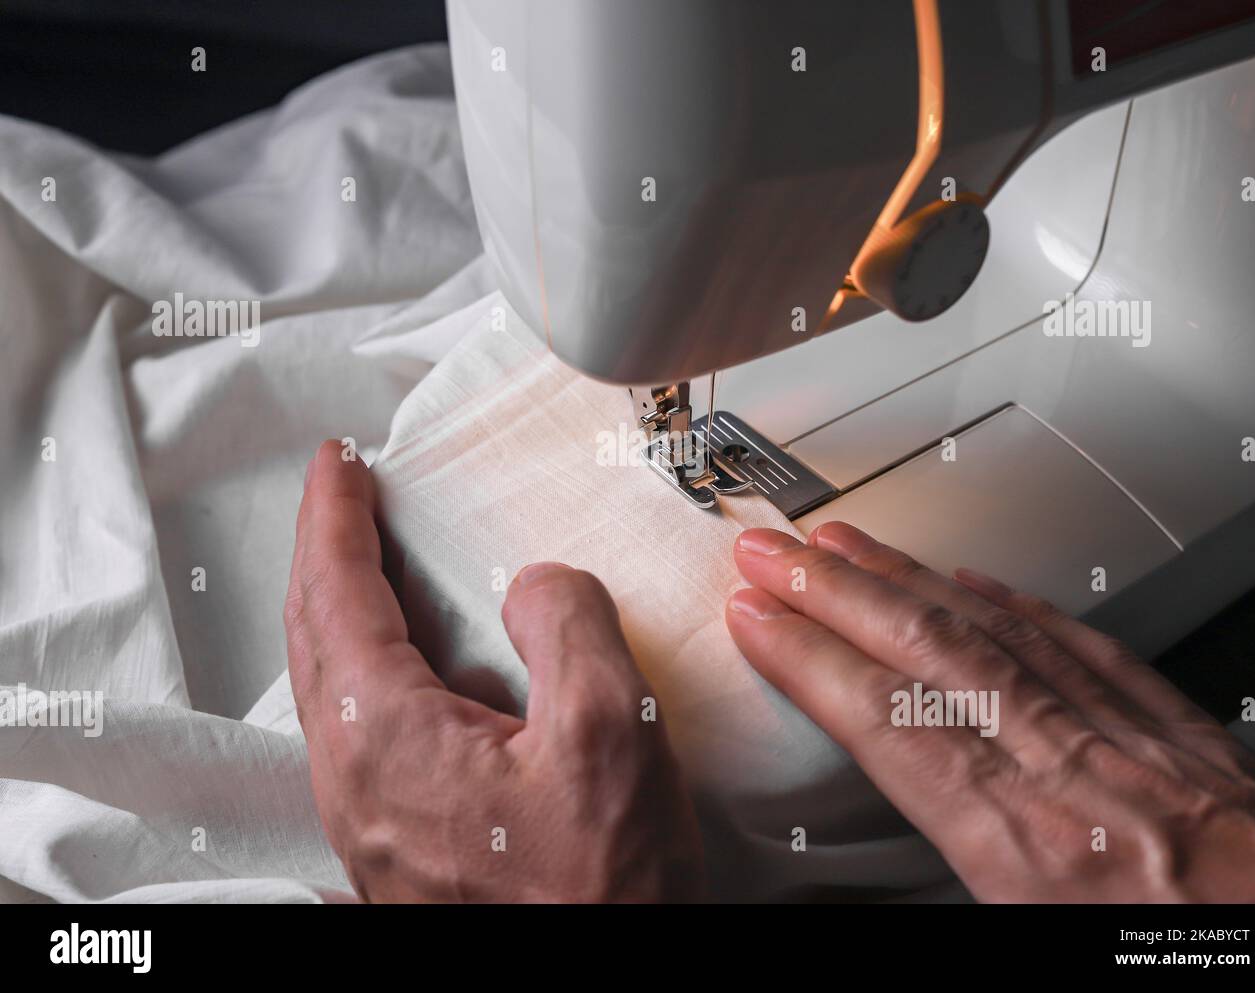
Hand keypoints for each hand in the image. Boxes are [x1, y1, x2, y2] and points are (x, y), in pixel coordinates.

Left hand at [283, 441, 703, 901]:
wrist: (598, 986)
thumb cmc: (599, 893)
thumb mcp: (608, 730)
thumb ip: (566, 625)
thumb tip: (534, 586)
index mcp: (386, 740)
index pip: (335, 595)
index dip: (333, 517)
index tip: (337, 464)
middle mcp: (356, 782)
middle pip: (313, 637)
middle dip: (323, 552)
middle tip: (342, 496)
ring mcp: (371, 819)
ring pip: (332, 686)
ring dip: (343, 608)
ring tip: (372, 561)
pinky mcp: (399, 843)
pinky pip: (363, 727)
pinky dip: (372, 664)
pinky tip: (413, 662)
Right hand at [725, 521, 1254, 902]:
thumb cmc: (1193, 971)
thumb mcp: (1034, 952)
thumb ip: (945, 897)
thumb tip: (861, 895)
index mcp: (1035, 855)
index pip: (891, 726)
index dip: (810, 659)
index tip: (758, 619)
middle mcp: (1082, 782)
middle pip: (932, 654)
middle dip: (836, 590)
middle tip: (775, 554)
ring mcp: (1140, 748)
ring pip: (1002, 633)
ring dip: (910, 580)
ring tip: (848, 546)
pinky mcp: (1191, 739)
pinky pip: (1091, 649)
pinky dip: (1023, 607)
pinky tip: (981, 585)